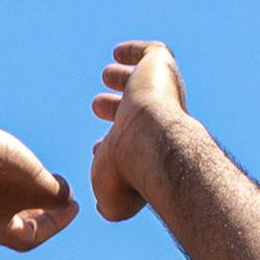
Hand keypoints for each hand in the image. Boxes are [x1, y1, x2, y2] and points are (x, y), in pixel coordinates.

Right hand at [0, 103, 75, 252]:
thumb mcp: (36, 183)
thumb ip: (56, 196)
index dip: (58, 222)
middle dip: (34, 213)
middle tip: (53, 197)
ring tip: (24, 180)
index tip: (74, 205)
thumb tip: (64, 197)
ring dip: (9, 198)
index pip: (32, 237)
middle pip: (8, 227)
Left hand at [87, 38, 192, 222]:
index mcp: (149, 149)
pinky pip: (151, 52)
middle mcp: (159, 120)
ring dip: (124, 79)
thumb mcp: (112, 200)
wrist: (151, 144)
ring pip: (144, 82)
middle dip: (117, 108)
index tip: (98, 146)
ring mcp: (162, 93)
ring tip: (106, 74)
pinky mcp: (160, 67)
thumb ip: (105, 203)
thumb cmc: (130, 175)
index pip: (133, 143)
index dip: (116, 142)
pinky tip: (119, 52)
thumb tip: (99, 209)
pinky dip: (136, 51)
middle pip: (138, 111)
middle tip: (97, 105)